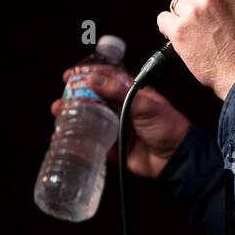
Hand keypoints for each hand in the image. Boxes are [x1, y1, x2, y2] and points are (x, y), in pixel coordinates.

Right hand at [50, 64, 189, 178]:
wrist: (175, 158)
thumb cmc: (166, 126)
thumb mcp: (144, 104)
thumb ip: (119, 92)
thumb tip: (93, 78)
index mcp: (131, 93)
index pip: (105, 79)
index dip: (87, 75)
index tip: (70, 75)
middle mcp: (121, 108)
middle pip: (93, 100)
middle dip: (74, 99)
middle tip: (61, 101)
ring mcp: (117, 128)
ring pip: (90, 121)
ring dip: (73, 119)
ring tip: (59, 117)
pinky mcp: (114, 148)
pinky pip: (93, 143)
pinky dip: (79, 142)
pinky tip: (63, 140)